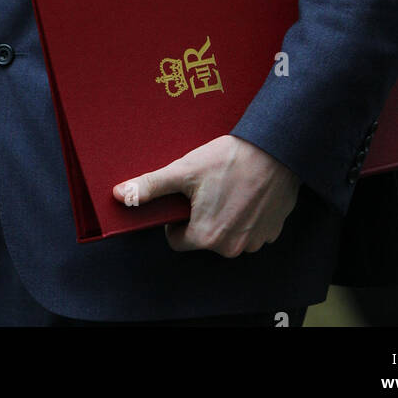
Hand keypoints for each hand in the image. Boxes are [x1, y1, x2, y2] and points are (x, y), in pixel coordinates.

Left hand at [112, 134, 300, 256]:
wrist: (276, 149)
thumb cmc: (230, 158)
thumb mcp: (185, 169)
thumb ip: (150, 186)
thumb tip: (120, 195)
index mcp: (207, 236)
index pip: (177, 240)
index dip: (176, 219)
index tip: (186, 198)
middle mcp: (232, 247)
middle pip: (203, 238)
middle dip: (202, 216)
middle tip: (208, 188)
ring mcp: (255, 242)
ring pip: (228, 234)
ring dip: (225, 217)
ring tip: (229, 187)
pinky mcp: (272, 231)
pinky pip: (251, 230)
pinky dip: (247, 215)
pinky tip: (247, 192)